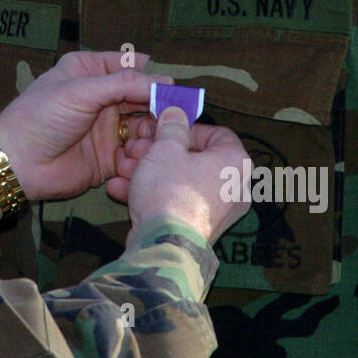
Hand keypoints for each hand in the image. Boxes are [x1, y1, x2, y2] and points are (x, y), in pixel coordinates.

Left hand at [0, 50, 168, 204]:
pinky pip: (135, 154)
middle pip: (142, 97)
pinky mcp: (108, 157)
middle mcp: (101, 97)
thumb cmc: (41, 117)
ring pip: (143, 127)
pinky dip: (141, 155)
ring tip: (151, 140)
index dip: (152, 75)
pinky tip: (137, 157)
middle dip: (158, 107)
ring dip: (151, 133)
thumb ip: (124, 84)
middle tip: (174, 117)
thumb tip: (164, 82)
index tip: (172, 87)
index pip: (131, 66)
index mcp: (89, 70)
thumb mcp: (81, 90)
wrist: (18, 163)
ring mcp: (106, 128)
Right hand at [122, 107, 249, 244]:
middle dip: (159, 151)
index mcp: (235, 162)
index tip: (164, 128)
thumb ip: (171, 127)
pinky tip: (122, 191)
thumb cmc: (170, 191)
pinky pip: (177, 202)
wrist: (163, 245)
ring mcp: (218, 211)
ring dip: (150, 172)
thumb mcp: (165, 148)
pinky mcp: (198, 228)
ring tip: (124, 169)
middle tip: (137, 148)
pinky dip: (153, 194)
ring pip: (180, 180)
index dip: (187, 127)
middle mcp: (234, 187)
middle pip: (194, 158)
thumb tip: (176, 113)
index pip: (218, 133)